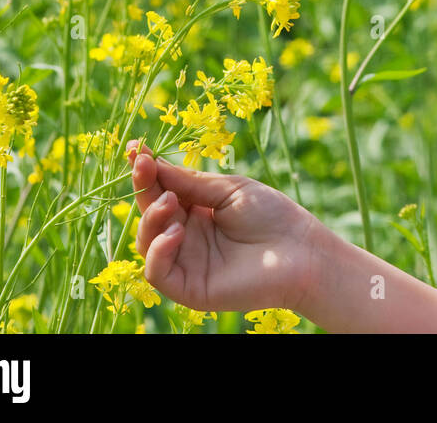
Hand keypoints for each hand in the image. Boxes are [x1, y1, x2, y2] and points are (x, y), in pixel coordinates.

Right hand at [125, 140, 319, 315]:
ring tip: (171, 201)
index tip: (134, 148)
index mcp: (196, 211)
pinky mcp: (190, 288)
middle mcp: (186, 236)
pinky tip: (177, 231)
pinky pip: (157, 272)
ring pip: (147, 242)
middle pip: (150, 213)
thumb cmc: (273, 216)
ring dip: (152, 218)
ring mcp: (187, 263)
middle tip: (144, 166)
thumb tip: (151, 163)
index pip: (162, 190)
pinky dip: (158, 251)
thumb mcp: (229, 190)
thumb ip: (190, 183)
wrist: (302, 251)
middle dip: (144, 188)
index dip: (146, 171)